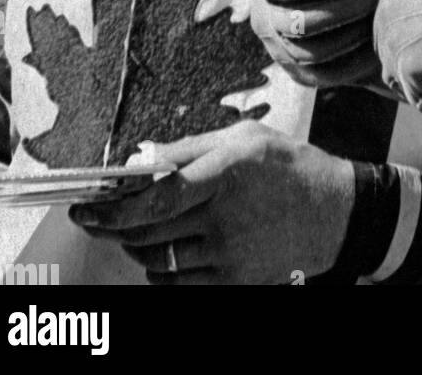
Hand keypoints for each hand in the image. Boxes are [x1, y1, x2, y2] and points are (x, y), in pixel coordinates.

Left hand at [70, 122, 354, 284]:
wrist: (334, 213)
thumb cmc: (287, 167)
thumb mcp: (243, 139)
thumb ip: (190, 148)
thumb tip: (141, 159)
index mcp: (227, 174)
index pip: (158, 198)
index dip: (115, 207)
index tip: (87, 207)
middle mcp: (226, 217)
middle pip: (149, 232)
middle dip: (115, 227)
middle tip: (100, 217)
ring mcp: (229, 254)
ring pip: (158, 260)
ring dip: (136, 246)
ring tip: (137, 230)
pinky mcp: (233, 280)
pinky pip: (178, 282)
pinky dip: (161, 268)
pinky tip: (165, 250)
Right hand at [250, 0, 383, 87]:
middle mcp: (264, 20)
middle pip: (302, 23)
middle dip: (347, 7)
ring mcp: (278, 52)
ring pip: (314, 53)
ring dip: (353, 34)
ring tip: (381, 13)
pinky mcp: (299, 74)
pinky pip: (325, 76)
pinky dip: (355, 62)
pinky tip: (380, 42)